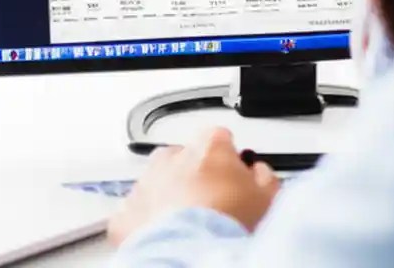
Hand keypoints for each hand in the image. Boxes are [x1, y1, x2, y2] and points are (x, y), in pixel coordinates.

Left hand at [108, 127, 281, 245]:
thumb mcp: (267, 199)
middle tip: (213, 205)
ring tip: (190, 225)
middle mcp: (171, 157)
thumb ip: (264, 177)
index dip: (230, 161)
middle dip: (196, 176)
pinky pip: (138, 211)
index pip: (220, 140)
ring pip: (158, 182)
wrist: (190, 253)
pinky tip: (166, 236)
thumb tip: (260, 173)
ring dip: (170, 197)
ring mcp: (145, 182)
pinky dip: (149, 222)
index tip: (235, 179)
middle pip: (185, 159)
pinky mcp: (127, 211)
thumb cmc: (226, 227)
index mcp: (207, 146)